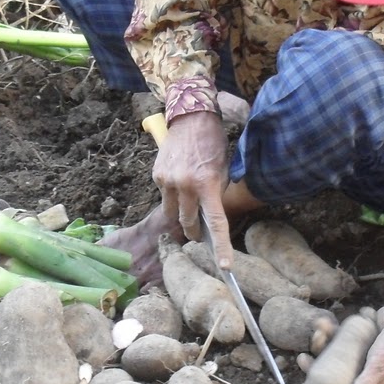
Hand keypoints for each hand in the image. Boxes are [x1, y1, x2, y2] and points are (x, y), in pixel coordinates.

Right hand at [153, 110, 231, 265]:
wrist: (190, 117)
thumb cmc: (213, 142)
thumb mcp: (224, 168)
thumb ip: (218, 193)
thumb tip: (214, 215)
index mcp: (208, 184)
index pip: (216, 223)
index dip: (221, 247)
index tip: (225, 267)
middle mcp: (186, 185)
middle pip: (189, 224)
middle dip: (195, 232)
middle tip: (200, 233)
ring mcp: (168, 181)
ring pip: (173, 213)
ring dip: (182, 214)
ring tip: (190, 198)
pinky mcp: (157, 176)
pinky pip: (165, 196)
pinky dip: (173, 195)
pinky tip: (180, 179)